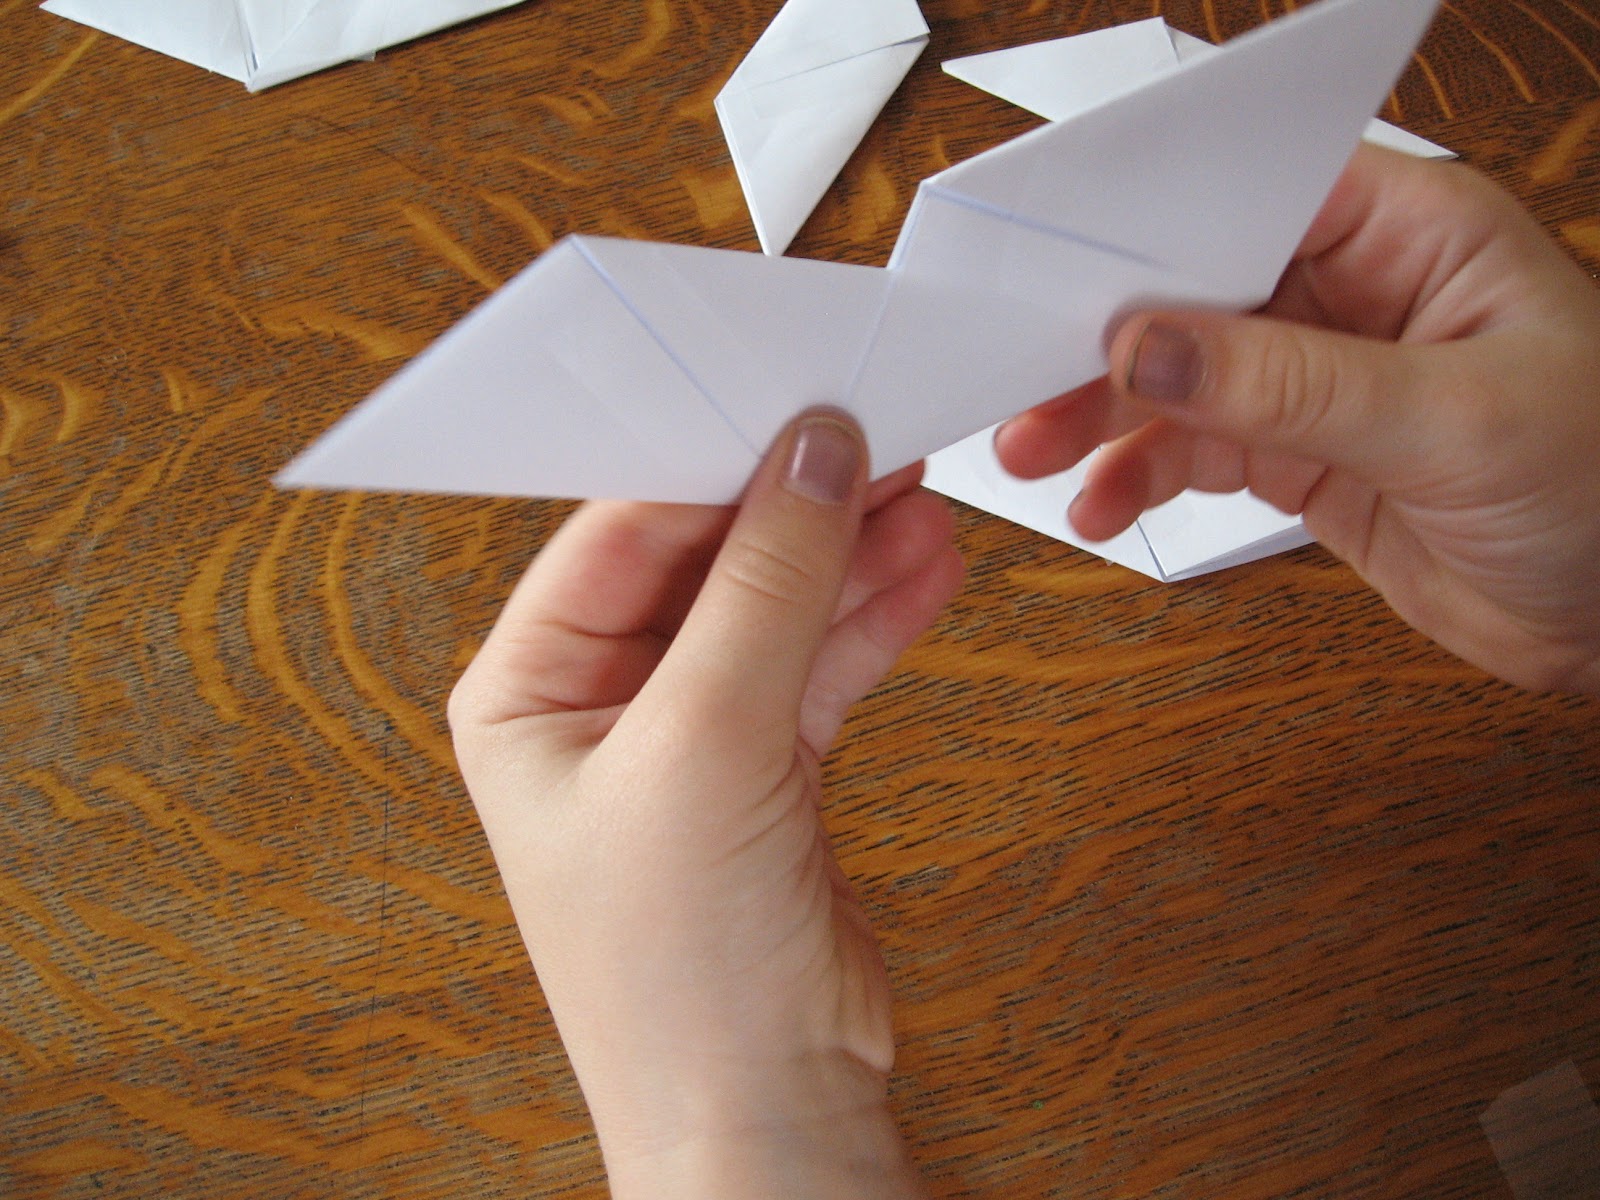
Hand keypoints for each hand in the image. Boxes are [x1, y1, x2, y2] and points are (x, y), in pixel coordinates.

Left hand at [449, 411, 961, 1198]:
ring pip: (774, 609)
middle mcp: (599, 707)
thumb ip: (764, 590)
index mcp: (528, 692)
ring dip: (848, 554)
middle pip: (705, 562)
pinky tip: (922, 568)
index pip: (619, 534)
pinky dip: (872, 617)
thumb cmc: (679, 973)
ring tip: (920, 491)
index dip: (707, 466)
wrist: (768, 1111)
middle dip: (792, 507)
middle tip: (875, 438)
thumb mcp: (707, 747)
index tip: (790, 409)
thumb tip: (807, 459)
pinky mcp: (767, 769)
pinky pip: (819, 663)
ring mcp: (689, 737)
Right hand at [996, 145, 1599, 692]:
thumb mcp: (1450, 421)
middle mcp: (1355, 295)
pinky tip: (1104, 506)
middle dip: (1106, 340)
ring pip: (1181, 379)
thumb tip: (1154, 346)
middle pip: (1197, 291)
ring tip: (1036, 456)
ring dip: (1104, 418)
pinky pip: (1196, 451)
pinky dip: (1140, 477)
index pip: (1256, 194)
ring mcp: (1321, 378)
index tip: (1065, 261)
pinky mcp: (1302, 455)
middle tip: (1024, 380)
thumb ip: (1292, 383)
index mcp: (1410, 234)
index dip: (1157, 220)